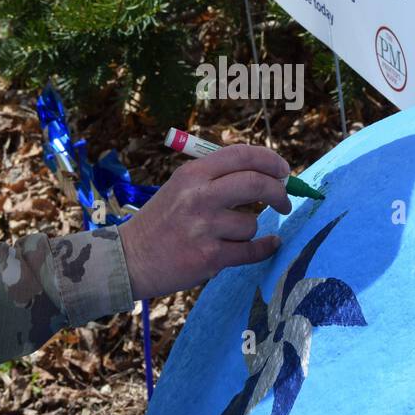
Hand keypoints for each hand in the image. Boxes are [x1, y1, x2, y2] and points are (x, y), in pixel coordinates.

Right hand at [119, 144, 292, 300]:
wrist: (130, 258)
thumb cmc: (161, 221)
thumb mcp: (181, 187)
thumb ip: (216, 178)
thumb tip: (265, 174)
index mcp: (193, 174)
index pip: (243, 155)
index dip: (271, 160)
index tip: (284, 171)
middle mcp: (199, 196)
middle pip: (257, 183)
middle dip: (279, 192)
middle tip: (284, 201)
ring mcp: (204, 227)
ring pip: (252, 223)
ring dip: (251, 230)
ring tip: (232, 235)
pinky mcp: (209, 256)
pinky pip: (251, 250)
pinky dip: (265, 248)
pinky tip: (269, 245)